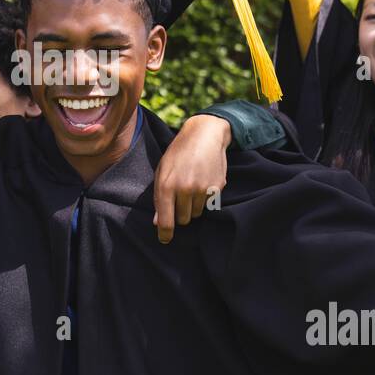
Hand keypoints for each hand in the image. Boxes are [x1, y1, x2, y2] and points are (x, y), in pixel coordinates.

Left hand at [153, 114, 230, 244]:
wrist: (205, 135)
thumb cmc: (178, 153)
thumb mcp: (162, 171)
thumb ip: (159, 198)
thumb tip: (158, 222)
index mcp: (167, 185)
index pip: (166, 220)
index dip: (165, 233)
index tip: (165, 239)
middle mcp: (184, 189)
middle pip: (183, 220)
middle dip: (180, 214)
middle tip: (180, 198)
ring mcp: (202, 189)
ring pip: (196, 214)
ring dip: (193, 206)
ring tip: (192, 185)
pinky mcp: (217, 187)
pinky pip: (209, 204)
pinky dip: (205, 198)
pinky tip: (203, 180)